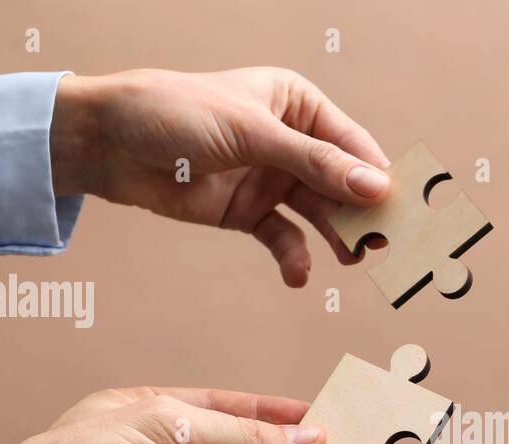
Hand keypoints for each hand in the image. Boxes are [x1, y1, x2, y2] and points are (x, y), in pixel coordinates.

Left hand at [50, 68, 390, 286]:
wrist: (107, 143)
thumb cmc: (174, 113)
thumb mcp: (251, 133)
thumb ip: (314, 164)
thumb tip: (376, 187)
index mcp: (297, 104)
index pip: (352, 145)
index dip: (378, 178)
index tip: (401, 211)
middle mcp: (290, 141)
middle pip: (341, 183)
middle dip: (361, 214)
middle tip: (382, 244)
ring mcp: (269, 179)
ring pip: (318, 214)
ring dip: (335, 237)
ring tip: (349, 259)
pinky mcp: (247, 212)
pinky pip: (283, 238)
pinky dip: (294, 257)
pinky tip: (297, 275)